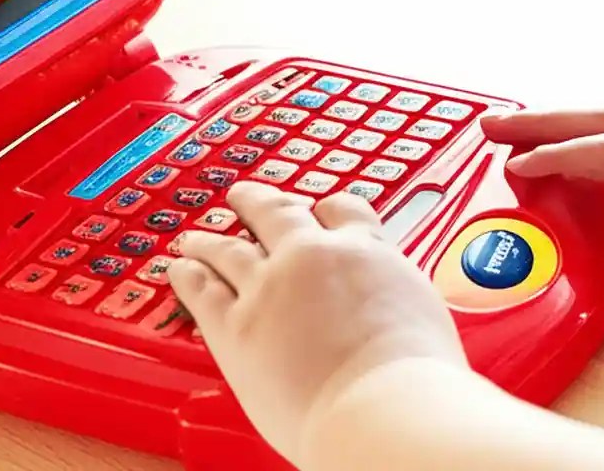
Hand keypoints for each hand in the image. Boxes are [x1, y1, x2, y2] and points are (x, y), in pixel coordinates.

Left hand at [167, 182, 467, 466]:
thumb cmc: (414, 380)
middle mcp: (313, 256)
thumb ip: (395, 301)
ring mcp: (268, 286)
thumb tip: (393, 315)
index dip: (325, 209)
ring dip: (209, 239)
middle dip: (258, 202)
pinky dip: (187, 275)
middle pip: (277, 212)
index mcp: (367, 251)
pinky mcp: (234, 324)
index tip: (318, 211)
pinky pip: (200, 289)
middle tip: (246, 197)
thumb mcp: (424, 315)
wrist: (384, 408)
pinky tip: (179, 269)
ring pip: (228, 247)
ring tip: (197, 237)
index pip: (343, 210)